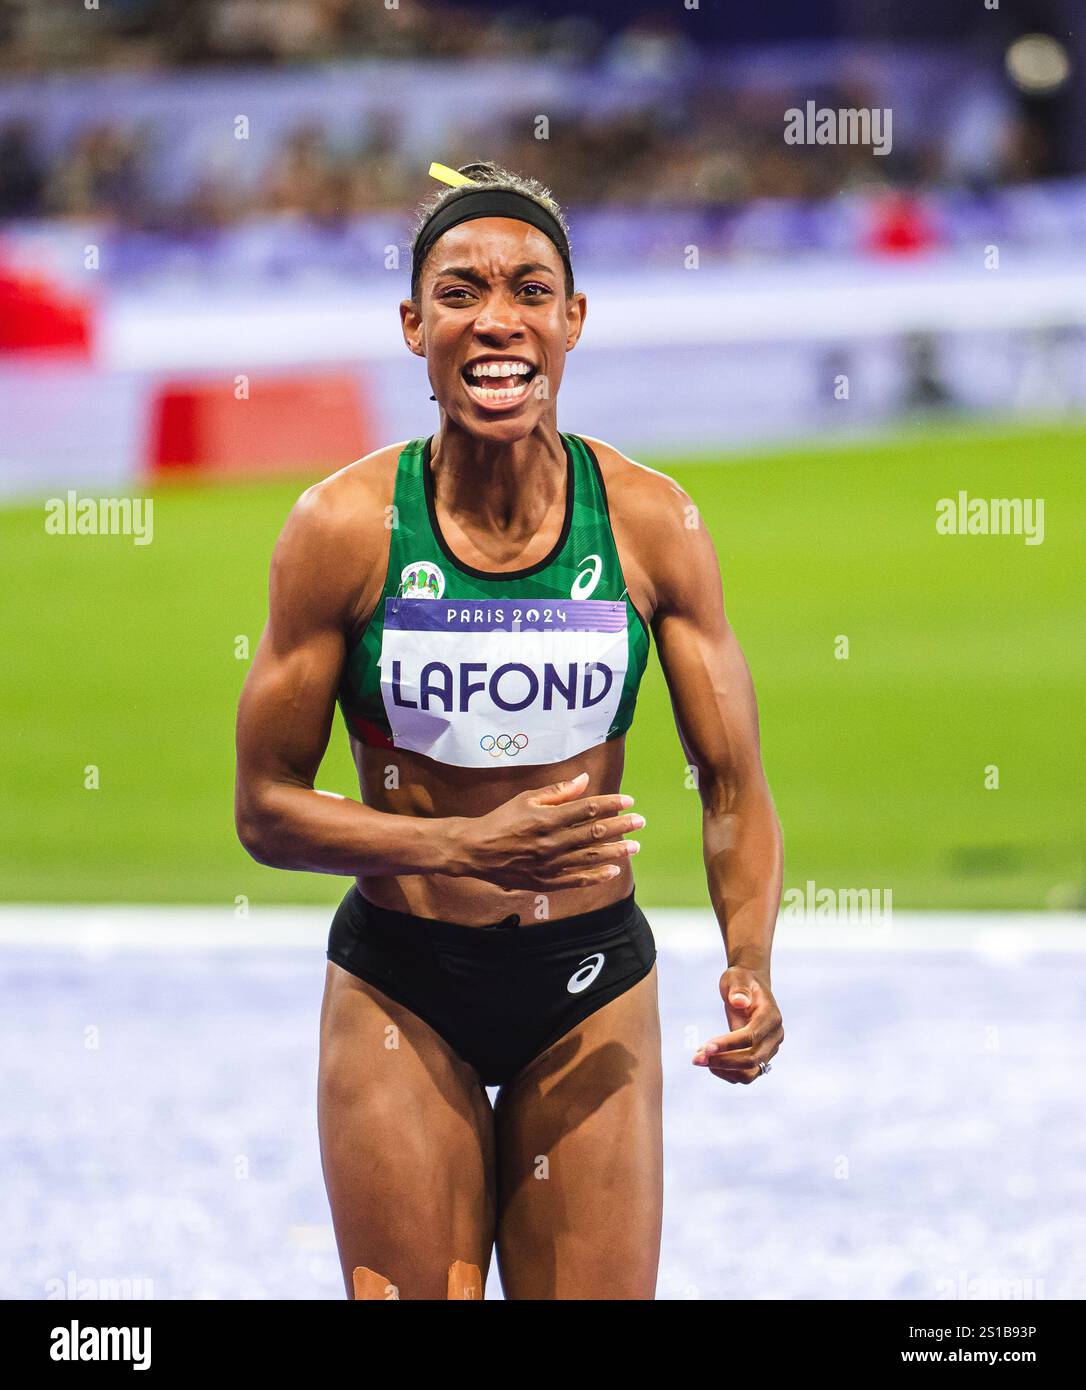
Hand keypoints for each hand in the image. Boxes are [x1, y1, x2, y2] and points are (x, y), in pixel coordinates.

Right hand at [448, 771, 643, 890]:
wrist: (476, 850)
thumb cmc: (502, 820)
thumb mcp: (526, 799)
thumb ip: (558, 792)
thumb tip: (584, 780)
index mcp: (548, 819)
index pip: (588, 809)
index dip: (611, 804)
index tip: (629, 801)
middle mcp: (552, 842)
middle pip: (595, 833)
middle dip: (621, 826)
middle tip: (640, 822)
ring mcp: (550, 864)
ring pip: (591, 857)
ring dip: (616, 851)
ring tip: (635, 846)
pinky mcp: (546, 881)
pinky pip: (577, 880)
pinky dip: (596, 876)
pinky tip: (613, 871)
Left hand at [692, 967, 782, 1082]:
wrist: (750, 987)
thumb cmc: (742, 982)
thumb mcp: (737, 978)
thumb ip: (739, 989)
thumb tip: (739, 1002)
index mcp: (771, 1017)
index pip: (750, 1037)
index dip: (728, 1044)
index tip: (705, 1047)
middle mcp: (775, 1036)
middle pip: (751, 1059)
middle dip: (722, 1061)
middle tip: (696, 1058)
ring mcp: (770, 1049)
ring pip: (750, 1072)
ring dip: (724, 1071)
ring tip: (700, 1060)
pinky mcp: (761, 1058)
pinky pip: (746, 1075)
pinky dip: (728, 1073)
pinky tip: (710, 1063)